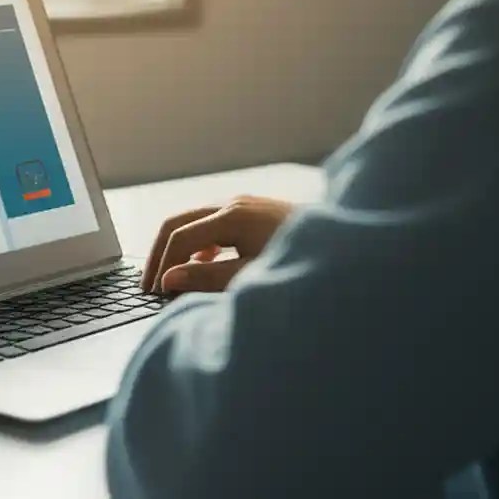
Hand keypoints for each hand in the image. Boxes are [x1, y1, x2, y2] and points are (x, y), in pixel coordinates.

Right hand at [140, 196, 294, 293]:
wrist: (351, 248)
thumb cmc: (303, 263)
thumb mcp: (253, 277)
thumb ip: (209, 279)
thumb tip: (169, 279)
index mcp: (232, 216)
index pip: (180, 238)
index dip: (163, 266)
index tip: (154, 294)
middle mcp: (235, 203)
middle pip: (179, 222)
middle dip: (160, 253)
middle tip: (147, 284)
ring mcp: (247, 205)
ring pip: (196, 221)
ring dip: (179, 248)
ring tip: (169, 280)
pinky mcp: (256, 213)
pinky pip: (214, 224)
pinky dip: (199, 244)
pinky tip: (202, 267)